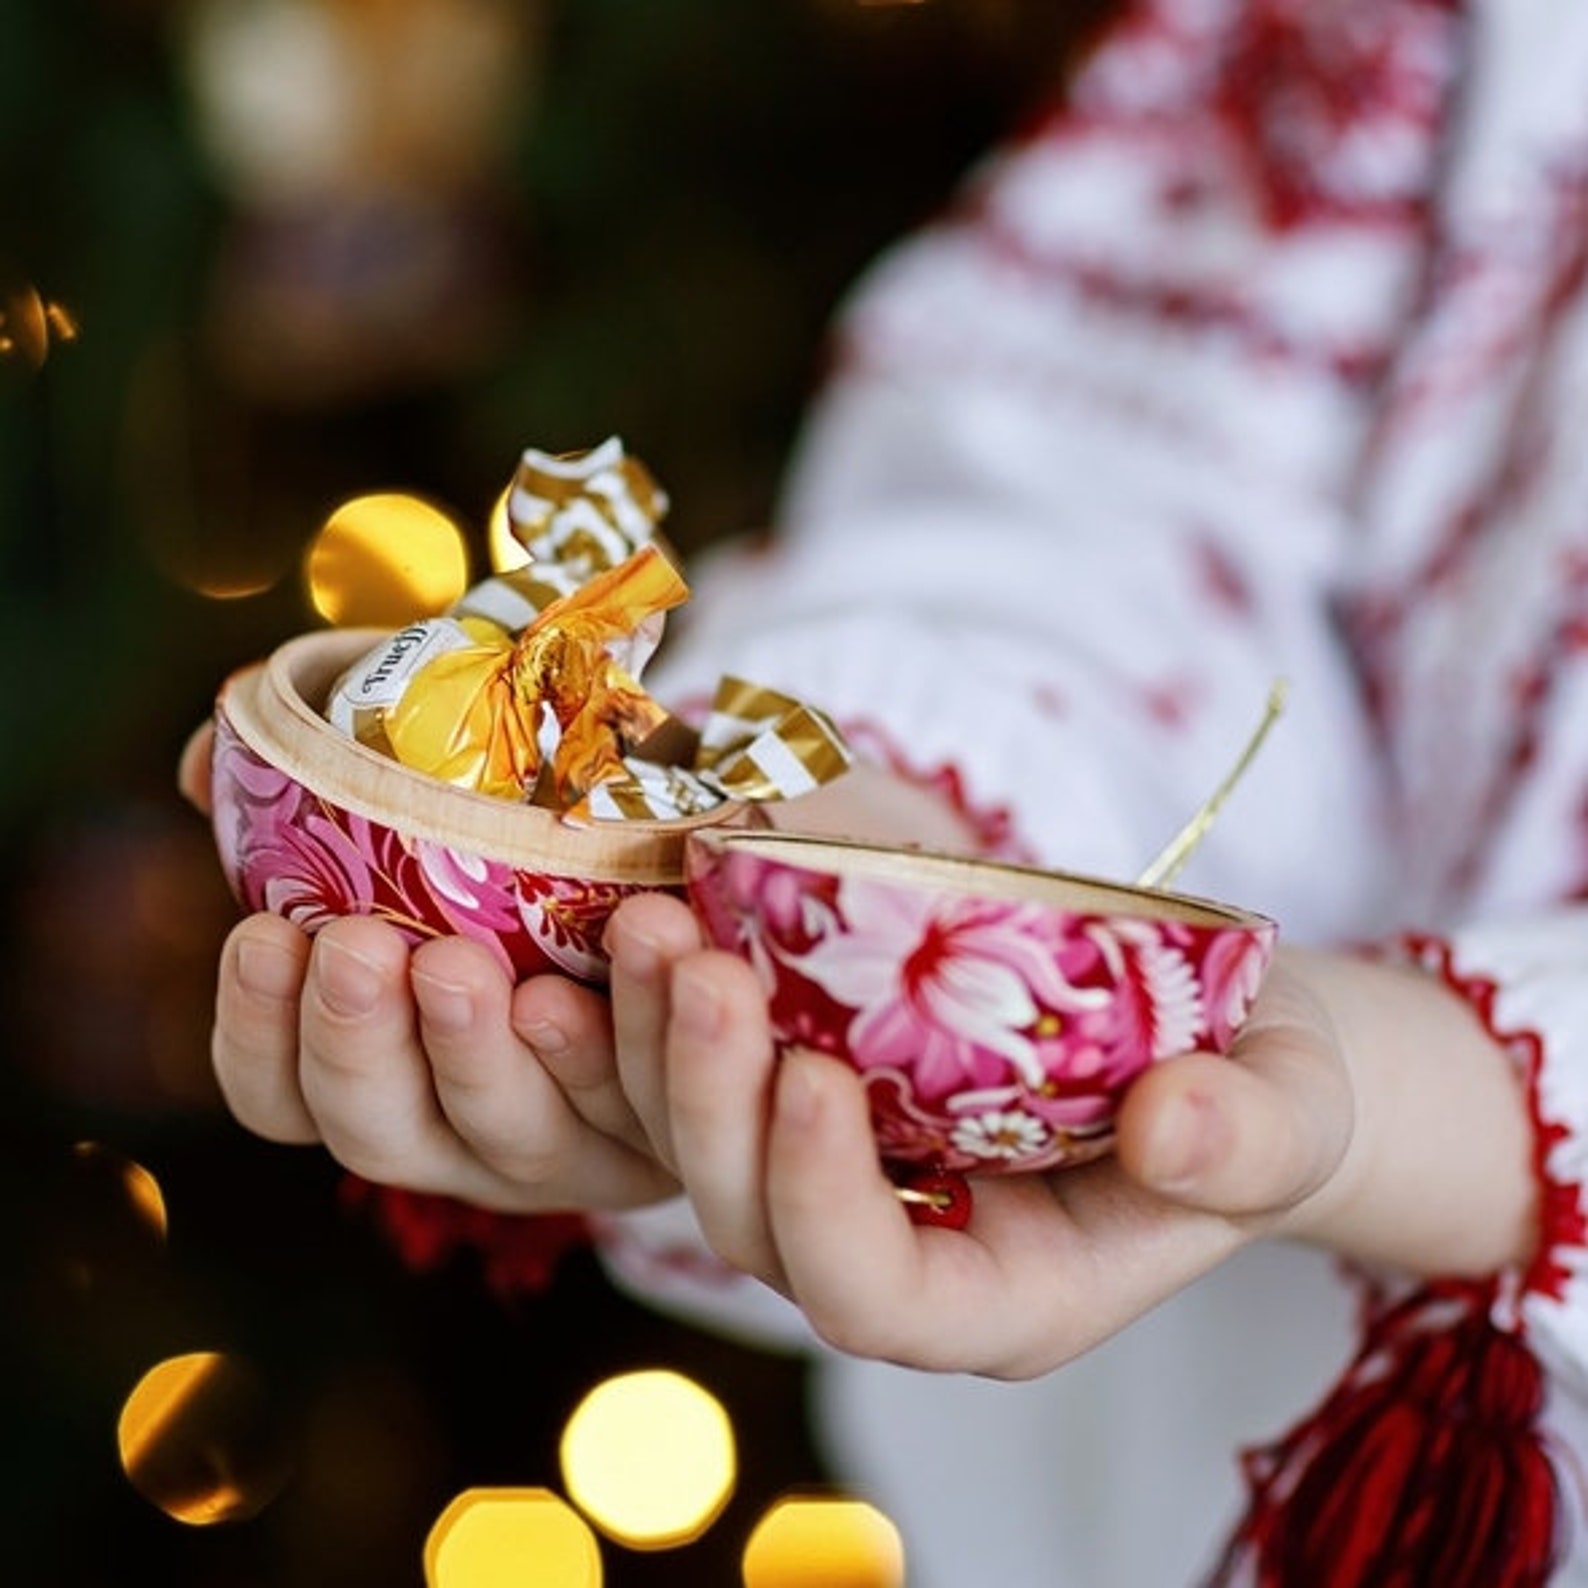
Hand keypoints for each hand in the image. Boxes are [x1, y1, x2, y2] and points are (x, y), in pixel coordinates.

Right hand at [180, 718, 677, 1213]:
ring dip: (476, 1054)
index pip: (280, 1095)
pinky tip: (598, 975)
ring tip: (461, 962)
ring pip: (506, 1137)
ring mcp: (563, 1143)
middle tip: (357, 948)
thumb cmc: (521, 839)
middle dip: (356, 1043)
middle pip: (379, 1132)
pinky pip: (637, 1109)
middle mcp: (459, 1128)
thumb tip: (203, 764)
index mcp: (383, 1070)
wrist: (691, 860)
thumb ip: (311, 781)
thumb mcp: (421, 795)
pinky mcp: (664, 1130)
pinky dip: (611, 1047)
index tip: (262, 935)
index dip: (258, 1034)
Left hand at [591, 897, 1536, 1379]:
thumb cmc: (1262, 1092)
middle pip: (752, 1222)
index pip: (877, 1298)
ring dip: (659, 1042)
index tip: (820, 1072)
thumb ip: (1254, 1139)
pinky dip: (665, 1006)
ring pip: (703, 1146)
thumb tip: (1174, 1129)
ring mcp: (844, 1173)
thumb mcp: (1291, 1109)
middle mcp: (899, 1252)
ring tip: (650, 924)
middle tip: (697, 964)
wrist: (1217, 1039)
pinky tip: (656, 904)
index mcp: (1003, 1295)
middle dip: (710, 1098)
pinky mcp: (817, 1090)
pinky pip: (709, 1069)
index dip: (828, 1203)